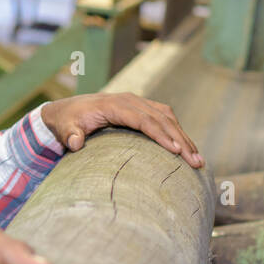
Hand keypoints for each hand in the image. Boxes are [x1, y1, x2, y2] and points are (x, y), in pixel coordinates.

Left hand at [41, 93, 203, 167]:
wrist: (67, 109)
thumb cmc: (67, 121)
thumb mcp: (65, 128)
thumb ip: (70, 135)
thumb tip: (75, 143)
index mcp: (115, 105)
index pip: (144, 120)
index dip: (161, 135)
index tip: (176, 151)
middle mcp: (131, 101)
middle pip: (162, 119)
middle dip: (181, 140)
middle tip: (196, 162)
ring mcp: (138, 103)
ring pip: (168, 118)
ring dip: (184, 137)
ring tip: (197, 159)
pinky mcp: (142, 108)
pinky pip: (165, 118)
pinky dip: (177, 131)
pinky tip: (187, 149)